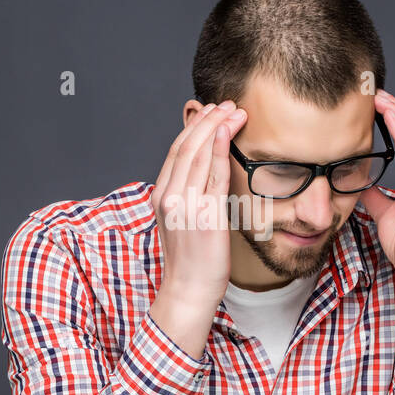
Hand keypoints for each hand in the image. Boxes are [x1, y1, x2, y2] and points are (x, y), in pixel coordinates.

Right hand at [150, 100, 247, 313]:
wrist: (189, 290)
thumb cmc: (191, 261)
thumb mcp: (182, 222)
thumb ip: (188, 196)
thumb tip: (205, 173)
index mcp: (161, 197)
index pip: (176, 152)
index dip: (193, 128)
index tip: (209, 113)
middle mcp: (169, 197)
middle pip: (186, 147)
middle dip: (206, 120)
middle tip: (225, 103)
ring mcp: (185, 206)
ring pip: (198, 155)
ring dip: (217, 127)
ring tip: (233, 110)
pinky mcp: (204, 215)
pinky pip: (213, 174)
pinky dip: (220, 149)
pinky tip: (227, 131)